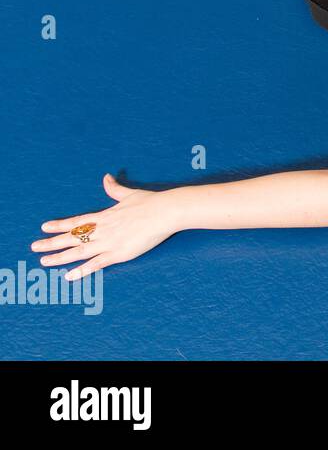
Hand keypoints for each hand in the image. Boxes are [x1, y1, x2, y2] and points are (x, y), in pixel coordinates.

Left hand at [32, 174, 181, 280]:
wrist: (165, 212)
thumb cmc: (150, 202)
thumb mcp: (129, 194)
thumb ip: (115, 188)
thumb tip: (106, 177)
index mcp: (104, 216)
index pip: (76, 221)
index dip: (59, 225)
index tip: (44, 227)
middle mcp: (102, 230)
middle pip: (72, 238)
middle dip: (52, 242)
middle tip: (34, 247)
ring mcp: (109, 243)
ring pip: (79, 252)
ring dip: (60, 257)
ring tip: (44, 262)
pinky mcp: (119, 254)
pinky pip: (96, 264)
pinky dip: (82, 271)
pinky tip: (69, 276)